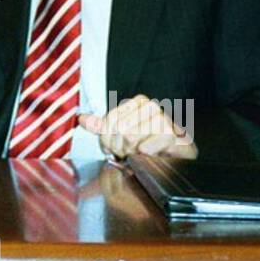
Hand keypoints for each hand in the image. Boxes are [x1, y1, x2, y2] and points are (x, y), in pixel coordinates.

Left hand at [79, 94, 197, 160]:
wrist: (178, 158)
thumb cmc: (149, 144)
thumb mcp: (121, 134)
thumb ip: (101, 126)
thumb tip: (81, 119)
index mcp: (138, 102)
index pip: (109, 120)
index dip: (109, 139)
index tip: (116, 147)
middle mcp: (150, 106)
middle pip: (118, 129)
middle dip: (120, 147)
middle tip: (128, 153)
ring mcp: (162, 119)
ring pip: (130, 138)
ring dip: (131, 153)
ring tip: (138, 154)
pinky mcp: (171, 135)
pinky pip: (145, 147)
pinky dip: (144, 156)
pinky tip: (149, 156)